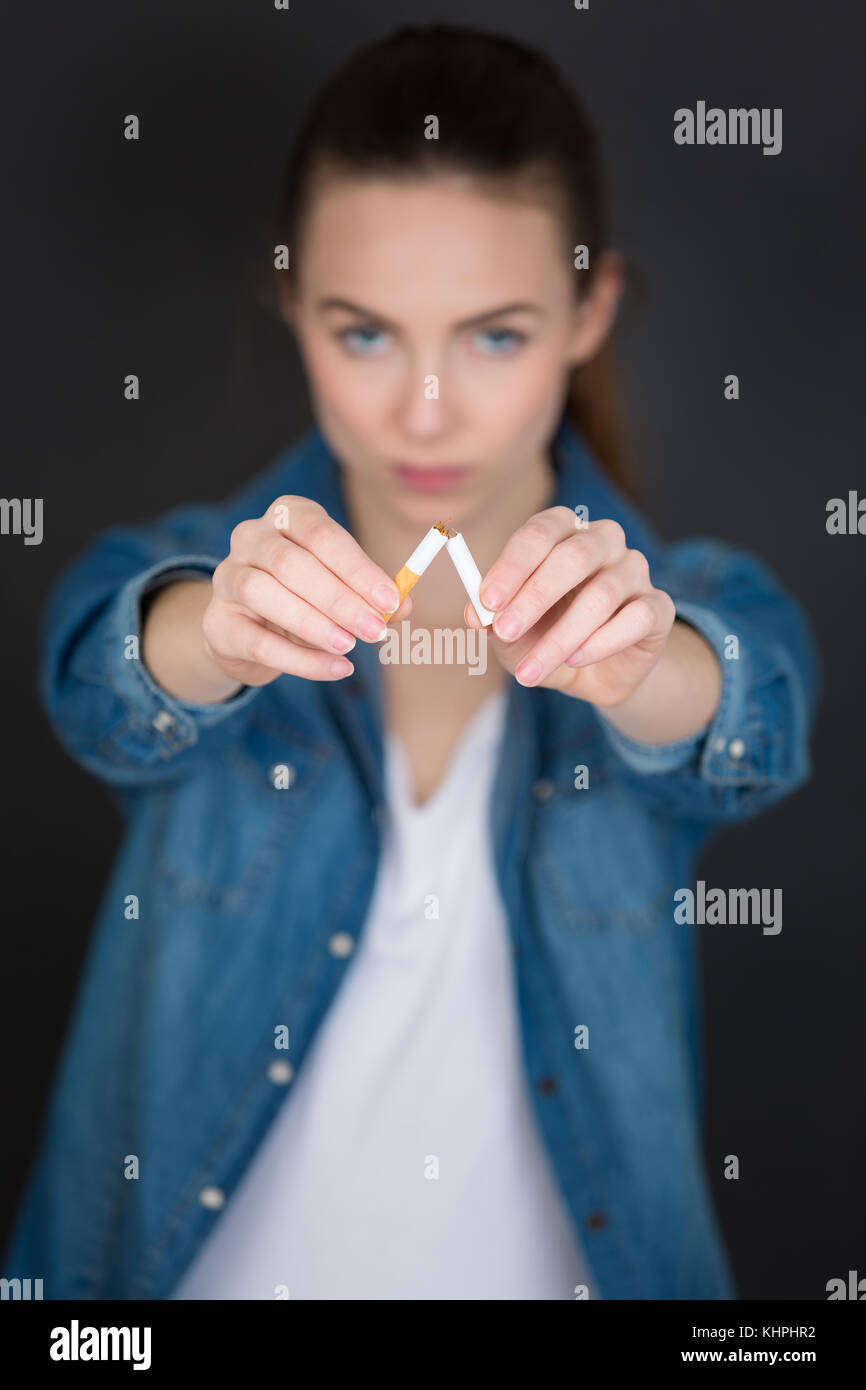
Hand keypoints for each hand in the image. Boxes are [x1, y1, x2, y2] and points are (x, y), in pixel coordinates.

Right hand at [203, 496, 411, 686]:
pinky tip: (334, 668)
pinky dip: (300, 659)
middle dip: (339, 600)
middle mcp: (251, 538)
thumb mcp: (341, 587)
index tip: (390, 600)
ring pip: (264, 593)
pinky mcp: (217, 622)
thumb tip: (404, 605)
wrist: (247, 631)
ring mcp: (227, 577)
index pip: (321, 534)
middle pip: (291, 563)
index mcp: (287, 516)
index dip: (357, 568)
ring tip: (349, 646)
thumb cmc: (303, 596)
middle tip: (376, 630)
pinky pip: (257, 641)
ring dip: (313, 623)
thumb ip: (372, 594)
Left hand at [464, 506, 675, 706]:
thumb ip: (492, 620)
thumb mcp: (512, 635)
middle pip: (574, 556)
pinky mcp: (658, 607)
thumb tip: (475, 613)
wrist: (596, 673)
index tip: (488, 602)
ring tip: (532, 671)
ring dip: (562, 636)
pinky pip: (636, 618)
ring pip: (602, 594)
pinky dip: (601, 643)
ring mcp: (635, 571)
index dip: (512, 566)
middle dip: (534, 596)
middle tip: (505, 631)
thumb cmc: (548, 637)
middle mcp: (603, 542)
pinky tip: (575, 661)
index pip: (539, 533)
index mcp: (563, 532)